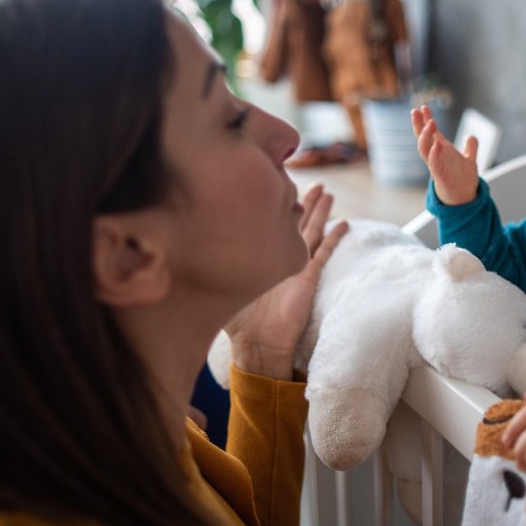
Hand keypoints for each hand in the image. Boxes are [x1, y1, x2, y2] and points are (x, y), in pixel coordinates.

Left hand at [223, 184, 348, 379]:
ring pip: (311, 230)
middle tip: (313, 183)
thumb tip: (181, 242)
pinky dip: (334, 238)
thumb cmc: (235, 319)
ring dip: (320, 211)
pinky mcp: (308, 277)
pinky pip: (324, 252)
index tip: (275, 181)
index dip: (272, 202)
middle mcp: (279, 256)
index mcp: (259, 255)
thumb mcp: (217, 283)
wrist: (257, 344)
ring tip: (327, 193)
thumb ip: (207, 262)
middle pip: (295, 220)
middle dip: (303, 200)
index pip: (268, 222)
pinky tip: (343, 224)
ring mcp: (296, 266)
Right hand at [411, 105, 478, 204]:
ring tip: (430, 123)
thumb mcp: (469, 160)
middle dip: (418, 125)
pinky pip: (434, 164)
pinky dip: (434, 154)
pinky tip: (437, 144)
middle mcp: (436, 156)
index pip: (431, 133)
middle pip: (422, 138)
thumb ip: (471, 148)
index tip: (423, 107)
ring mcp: (436, 166)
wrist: (465, 199)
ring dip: (426, 136)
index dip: (426, 120)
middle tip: (415, 111)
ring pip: (424, 149)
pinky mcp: (440, 176)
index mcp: (442, 151)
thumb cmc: (463, 180)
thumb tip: (471, 136)